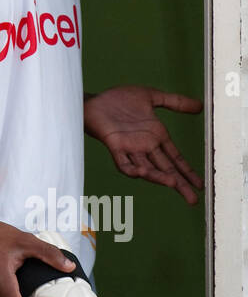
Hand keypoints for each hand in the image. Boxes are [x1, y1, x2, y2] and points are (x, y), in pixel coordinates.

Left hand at [84, 86, 202, 205]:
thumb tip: (200, 106)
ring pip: (148, 168)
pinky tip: (141, 173)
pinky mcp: (115, 146)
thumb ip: (175, 102)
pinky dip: (132, 170)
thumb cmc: (119, 99)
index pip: (175, 159)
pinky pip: (124, 163)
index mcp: (156, 137)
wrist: (94, 99)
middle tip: (193, 199)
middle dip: (180, 184)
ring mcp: (130, 148)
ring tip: (174, 184)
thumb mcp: (152, 97)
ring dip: (159, 177)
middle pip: (166, 169)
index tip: (200, 185)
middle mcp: (146, 146)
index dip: (187, 172)